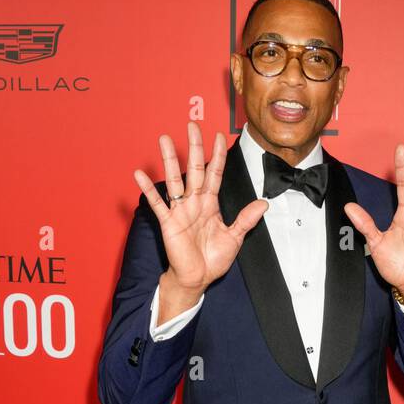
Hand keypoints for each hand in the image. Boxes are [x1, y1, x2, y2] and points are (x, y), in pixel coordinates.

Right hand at [133, 124, 267, 298]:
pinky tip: (140, 175)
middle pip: (195, 169)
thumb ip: (246, 219)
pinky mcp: (169, 222)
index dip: (218, 155)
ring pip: (175, 180)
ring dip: (169, 160)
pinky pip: (157, 204)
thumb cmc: (212, 259)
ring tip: (164, 139)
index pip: (215, 173)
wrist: (197, 278)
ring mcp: (180, 211)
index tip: (220, 136)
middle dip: (194, 147)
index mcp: (210, 204)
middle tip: (192, 125)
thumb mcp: (235, 237)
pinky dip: (149, 190)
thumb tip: (263, 203)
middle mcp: (194, 202)